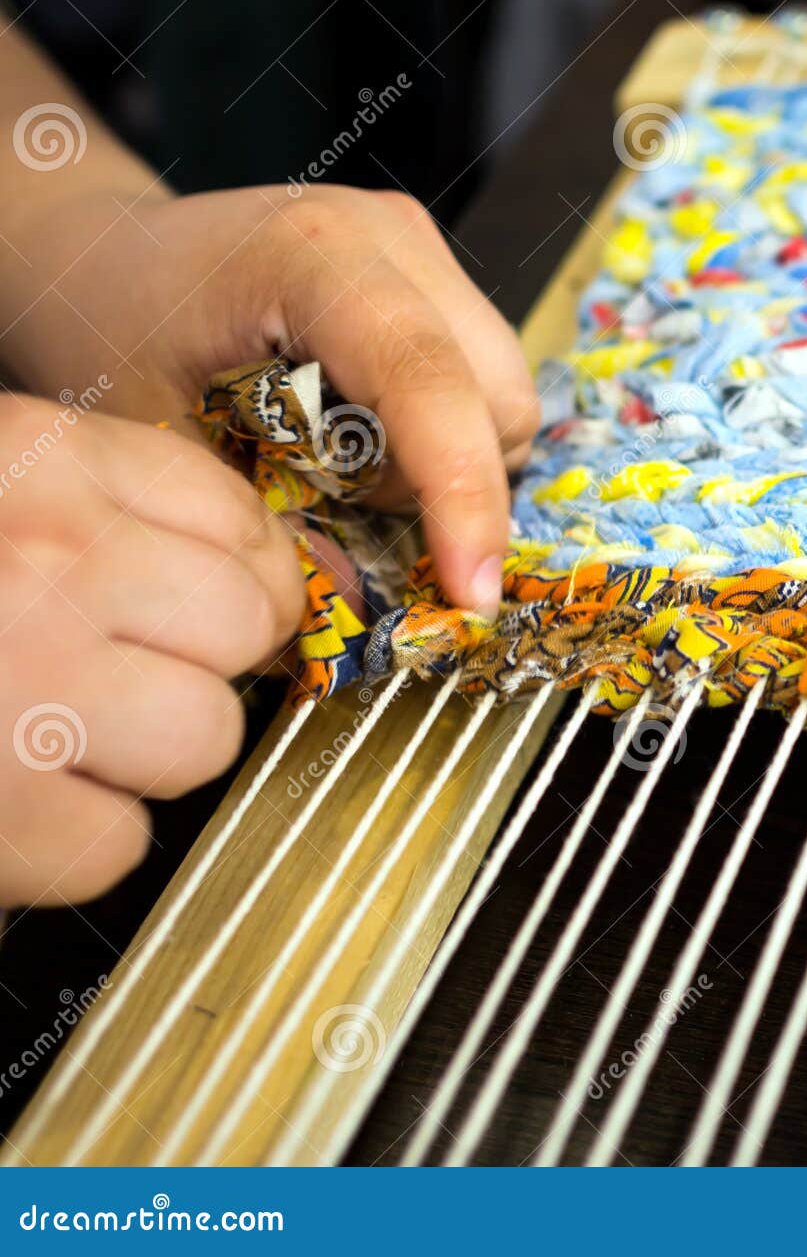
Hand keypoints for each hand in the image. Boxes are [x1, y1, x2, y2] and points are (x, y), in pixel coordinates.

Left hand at [0, 184, 537, 616]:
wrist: (104, 258)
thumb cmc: (114, 332)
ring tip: (349, 463)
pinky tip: (366, 434)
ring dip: (451, 463)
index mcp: (312, 256)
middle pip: (497, 396)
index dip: (462, 492)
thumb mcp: (162, 443)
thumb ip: (263, 522)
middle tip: (348, 500)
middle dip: (452, 482)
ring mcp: (424, 252)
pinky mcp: (439, 278)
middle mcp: (391, 239)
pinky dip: (447, 438)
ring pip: (507, 398)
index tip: (469, 591)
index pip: (427, 378)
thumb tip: (362, 603)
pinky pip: (487, 385)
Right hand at [0, 394, 302, 904]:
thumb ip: (109, 509)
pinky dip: (70, 841)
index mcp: (34, 462)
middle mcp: (46, 561)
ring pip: (203, 736)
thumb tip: (280, 570)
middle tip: (122, 674)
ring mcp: (27, 688)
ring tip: (54, 738)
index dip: (240, 574)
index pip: (234, 517)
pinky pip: (118, 842)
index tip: (213, 608)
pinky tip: (8, 798)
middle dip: (199, 662)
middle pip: (242, 625)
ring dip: (145, 756)